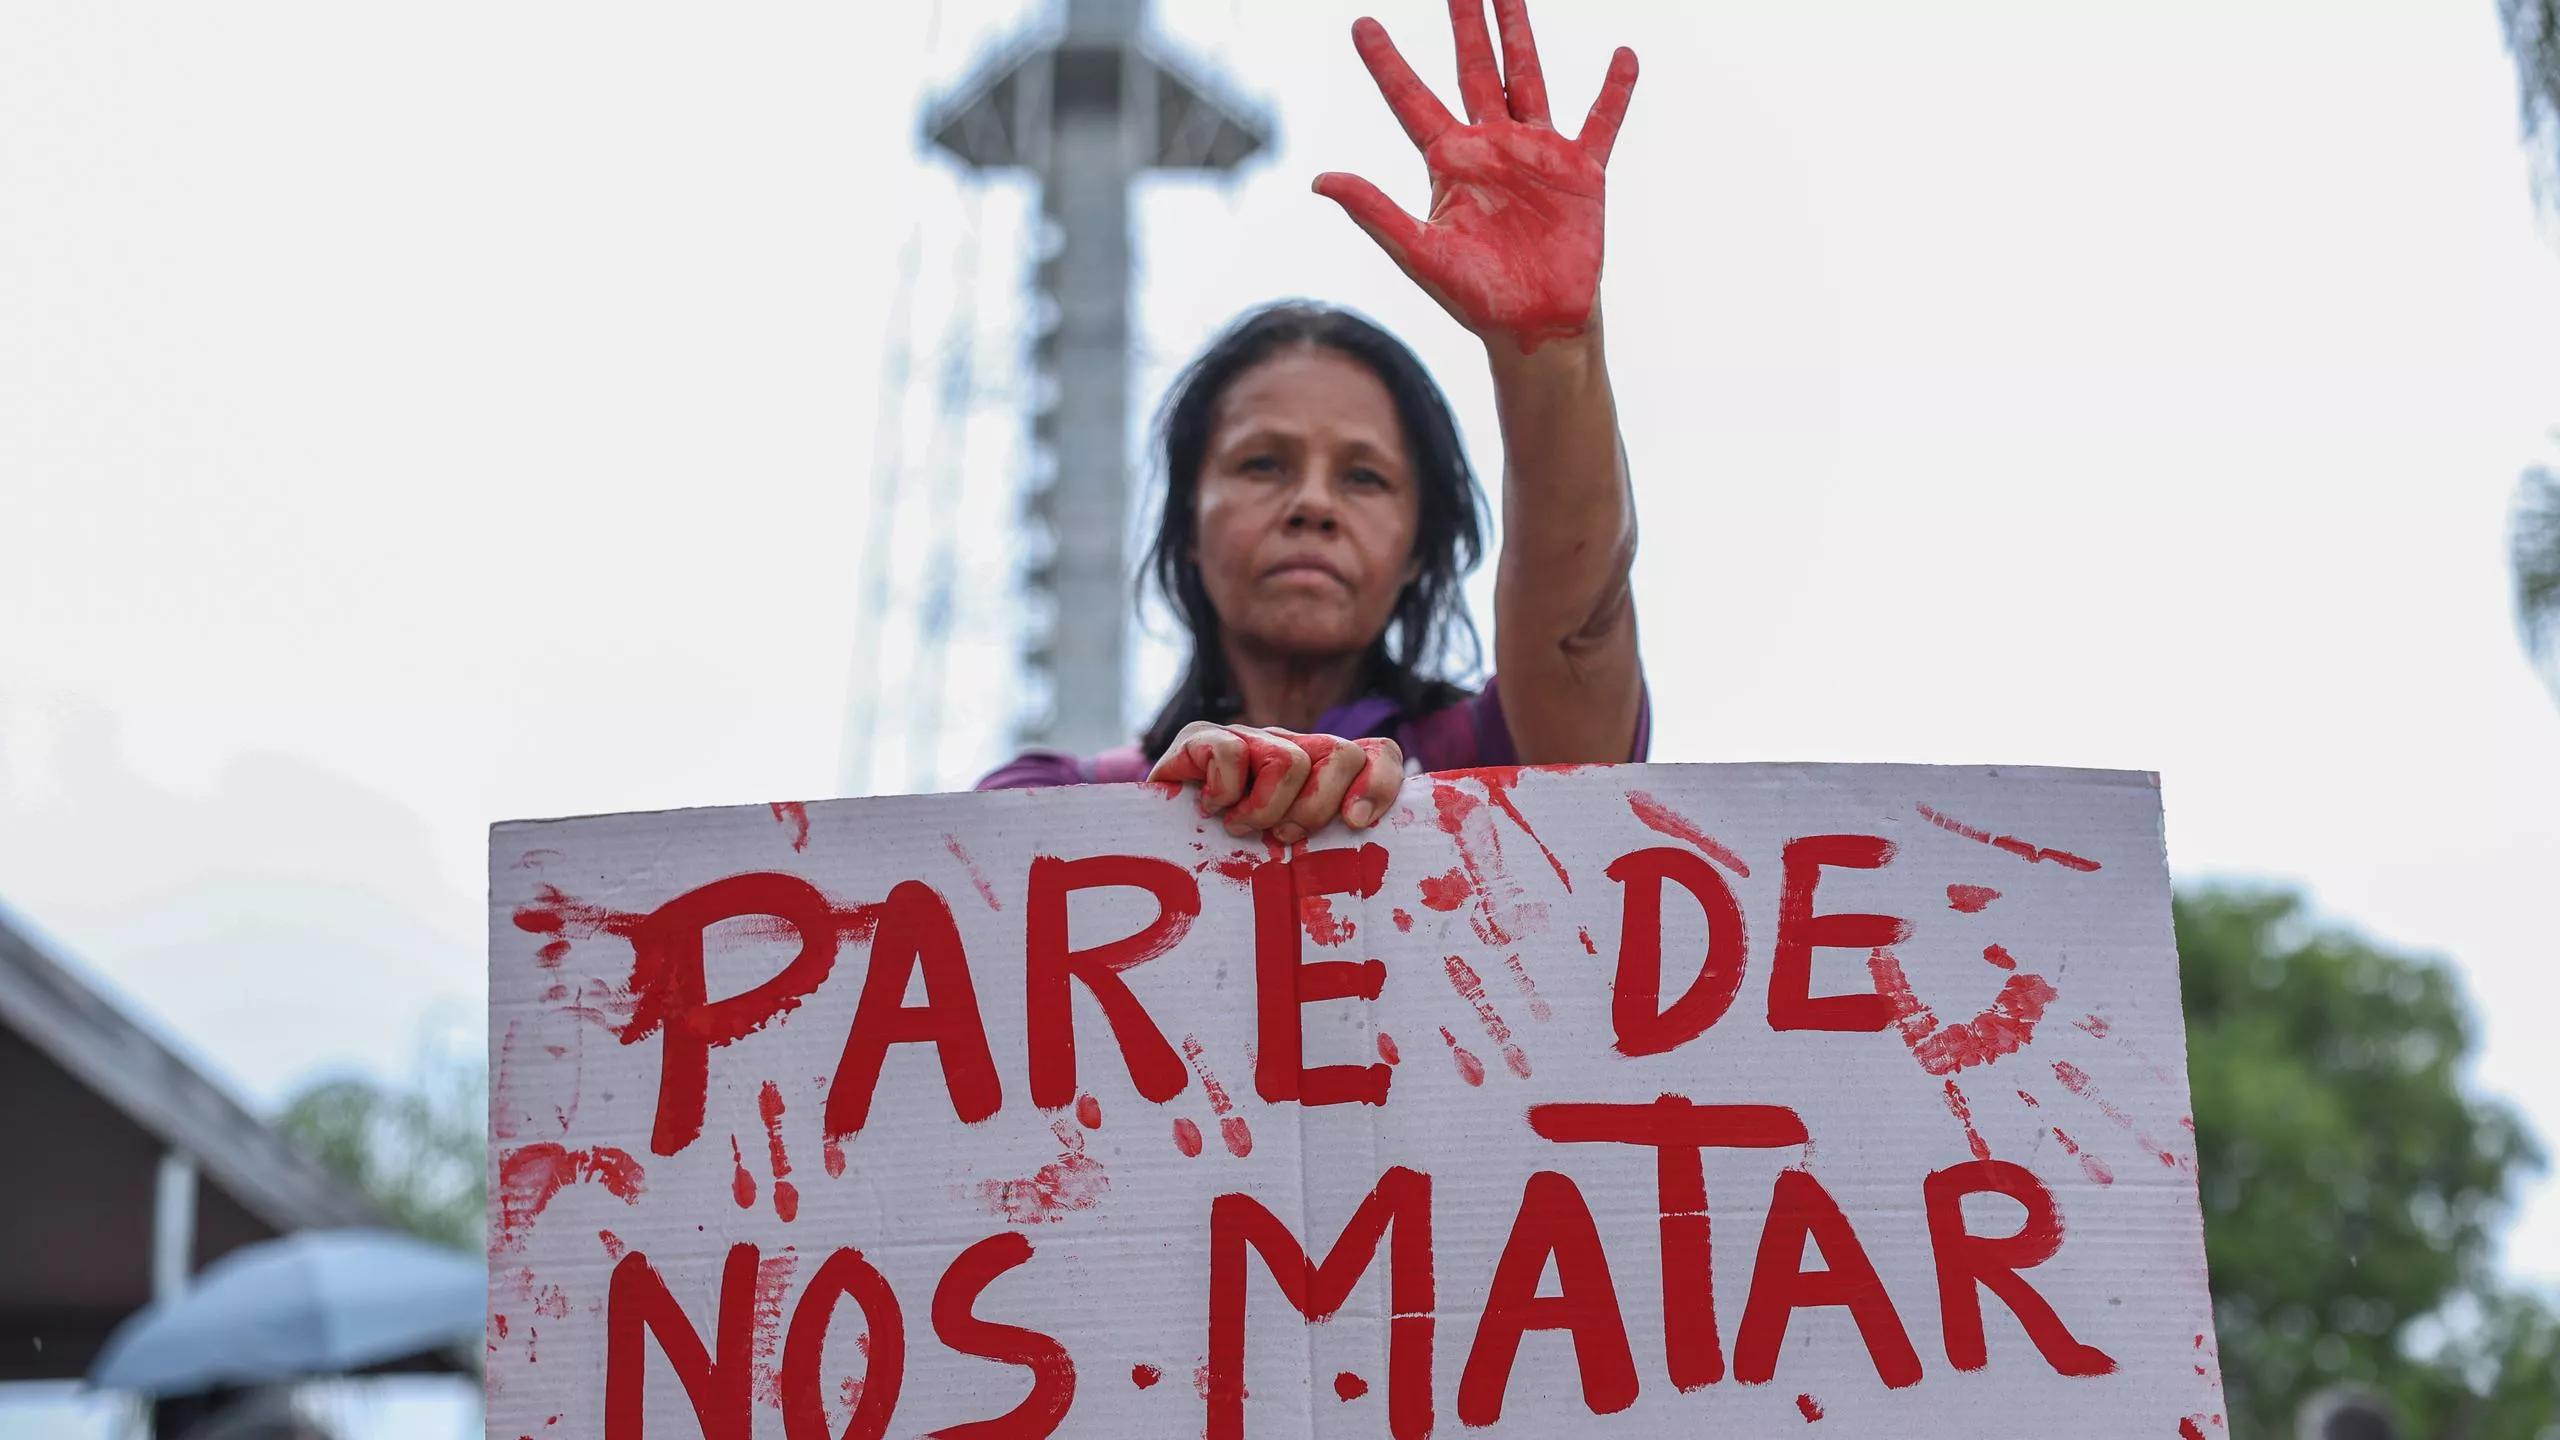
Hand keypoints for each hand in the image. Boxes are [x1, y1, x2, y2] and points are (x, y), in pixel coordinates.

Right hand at [1146, 722, 1404, 844]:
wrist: (1152, 850)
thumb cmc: (1234, 868)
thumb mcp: (1294, 861)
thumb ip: (1333, 848)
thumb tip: (1370, 848)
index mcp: (1318, 772)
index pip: (1375, 751)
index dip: (1379, 783)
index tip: (1357, 824)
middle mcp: (1288, 746)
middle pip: (1342, 753)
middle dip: (1317, 810)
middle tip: (1281, 837)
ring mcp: (1246, 737)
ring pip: (1291, 760)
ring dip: (1265, 809)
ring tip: (1239, 829)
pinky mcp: (1200, 737)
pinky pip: (1232, 754)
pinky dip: (1223, 792)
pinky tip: (1209, 809)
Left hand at [1313, 0, 1637, 350]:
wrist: (1535, 327)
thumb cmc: (1475, 299)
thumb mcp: (1420, 253)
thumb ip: (1375, 212)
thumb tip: (1319, 179)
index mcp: (1448, 163)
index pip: (1409, 100)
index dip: (1385, 63)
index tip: (1361, 24)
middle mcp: (1490, 147)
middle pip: (1473, 69)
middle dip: (1465, 23)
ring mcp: (1538, 153)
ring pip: (1528, 76)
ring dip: (1520, 33)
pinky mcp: (1582, 172)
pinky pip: (1600, 121)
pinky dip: (1614, 91)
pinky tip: (1624, 54)